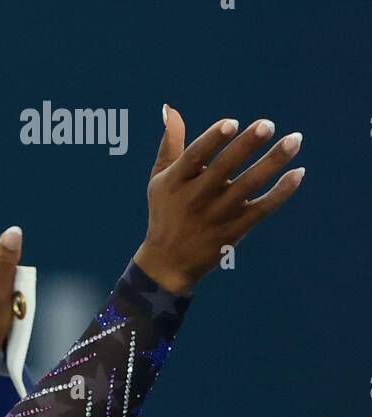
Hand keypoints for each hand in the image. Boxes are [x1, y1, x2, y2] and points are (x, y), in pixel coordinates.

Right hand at [134, 107, 303, 293]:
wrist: (167, 264)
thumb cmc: (166, 213)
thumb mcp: (160, 180)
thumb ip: (170, 144)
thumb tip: (170, 109)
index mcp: (177, 182)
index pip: (194, 157)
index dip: (212, 140)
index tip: (231, 124)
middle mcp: (196, 199)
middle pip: (224, 169)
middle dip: (246, 146)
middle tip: (267, 125)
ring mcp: (217, 215)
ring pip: (248, 186)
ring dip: (272, 163)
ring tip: (295, 139)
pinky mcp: (234, 230)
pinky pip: (262, 209)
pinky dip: (281, 192)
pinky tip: (298, 173)